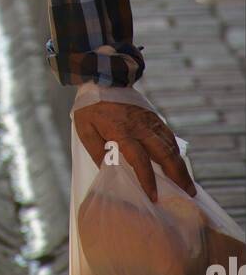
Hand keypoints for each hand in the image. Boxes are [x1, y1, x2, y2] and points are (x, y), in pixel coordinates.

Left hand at [74, 101, 196, 202]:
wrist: (102, 78)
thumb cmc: (91, 106)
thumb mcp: (85, 129)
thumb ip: (97, 151)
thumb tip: (109, 172)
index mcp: (122, 131)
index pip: (139, 159)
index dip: (147, 179)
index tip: (153, 196)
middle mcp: (140, 127)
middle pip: (164, 154)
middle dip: (178, 175)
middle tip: (188, 194)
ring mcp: (150, 121)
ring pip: (170, 145)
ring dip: (181, 165)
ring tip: (189, 184)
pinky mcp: (153, 116)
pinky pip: (169, 135)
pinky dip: (176, 151)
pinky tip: (179, 162)